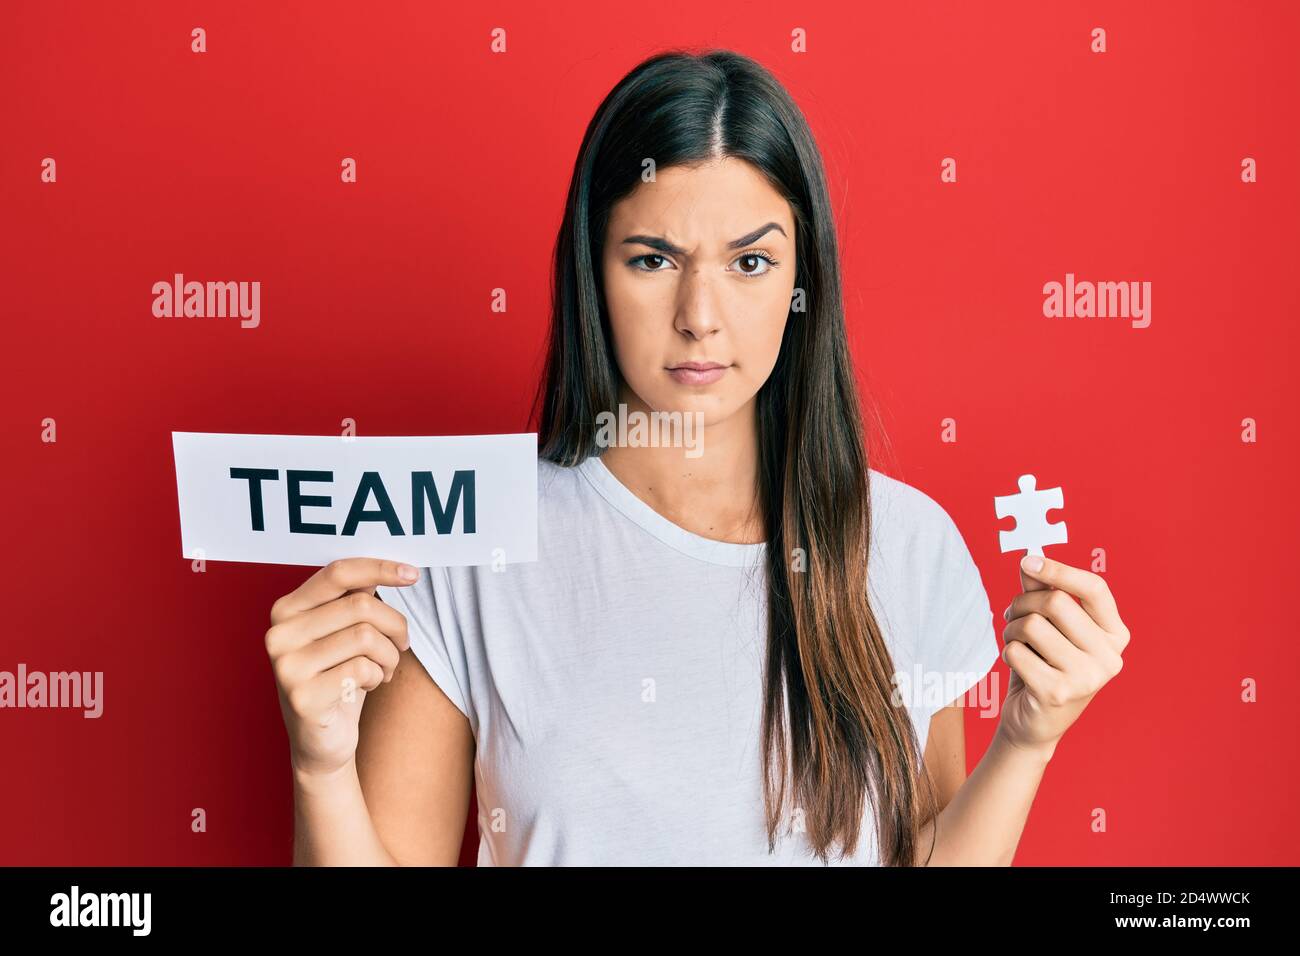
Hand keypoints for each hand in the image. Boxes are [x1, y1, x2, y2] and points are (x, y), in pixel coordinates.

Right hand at [265, 558, 417, 780]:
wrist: (321, 742)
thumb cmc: (339, 679)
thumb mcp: (345, 633)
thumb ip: (355, 599)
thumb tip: (385, 568)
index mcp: (286, 610)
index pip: (337, 573)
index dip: (379, 567)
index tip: (413, 574)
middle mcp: (279, 634)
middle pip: (361, 606)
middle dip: (395, 625)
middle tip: (402, 645)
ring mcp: (286, 667)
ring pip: (365, 637)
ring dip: (390, 655)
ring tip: (384, 669)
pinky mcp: (302, 697)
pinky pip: (361, 669)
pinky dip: (377, 676)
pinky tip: (370, 686)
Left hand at [996, 554, 1130, 758]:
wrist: (1034, 723)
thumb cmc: (1043, 665)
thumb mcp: (1048, 626)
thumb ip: (1043, 591)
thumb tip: (1031, 560)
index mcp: (1114, 634)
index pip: (1094, 588)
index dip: (1059, 570)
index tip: (1028, 561)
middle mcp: (1109, 656)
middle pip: (1055, 603)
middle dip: (1023, 604)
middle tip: (1012, 617)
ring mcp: (1088, 677)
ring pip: (1032, 626)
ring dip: (1011, 630)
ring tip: (1015, 643)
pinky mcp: (1058, 693)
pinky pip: (1016, 652)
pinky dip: (1008, 653)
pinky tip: (1018, 666)